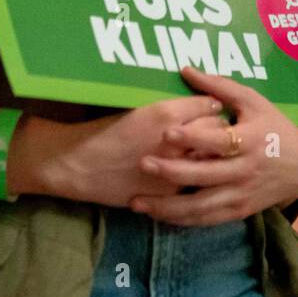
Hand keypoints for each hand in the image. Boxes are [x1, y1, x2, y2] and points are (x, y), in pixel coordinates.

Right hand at [47, 95, 224, 206]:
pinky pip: (196, 182)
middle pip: (218, 130)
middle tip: (214, 130)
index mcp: (166, 113)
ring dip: (213, 153)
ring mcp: (175, 169)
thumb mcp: (139, 110)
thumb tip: (197, 108)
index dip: (212, 107)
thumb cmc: (104, 131)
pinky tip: (193, 173)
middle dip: (218, 129)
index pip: (210, 105)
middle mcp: (175, 140)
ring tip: (207, 151)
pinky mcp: (170, 192)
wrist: (79, 165)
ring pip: (212, 158)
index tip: (211, 108)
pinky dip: (198, 176)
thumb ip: (170, 110)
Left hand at [126, 66, 297, 226]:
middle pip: (205, 175)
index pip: (219, 141)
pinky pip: (206, 220)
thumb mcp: (254, 102)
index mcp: (250, 140)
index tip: (167, 132)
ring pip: (201, 206)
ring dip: (168, 207)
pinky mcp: (238, 211)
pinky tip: (157, 215)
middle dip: (172, 172)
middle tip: (143, 163)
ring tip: (138, 202)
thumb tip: (185, 70)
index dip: (193, 138)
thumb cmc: (274, 127)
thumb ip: (219, 87)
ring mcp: (241, 194)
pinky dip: (181, 220)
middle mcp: (245, 170)